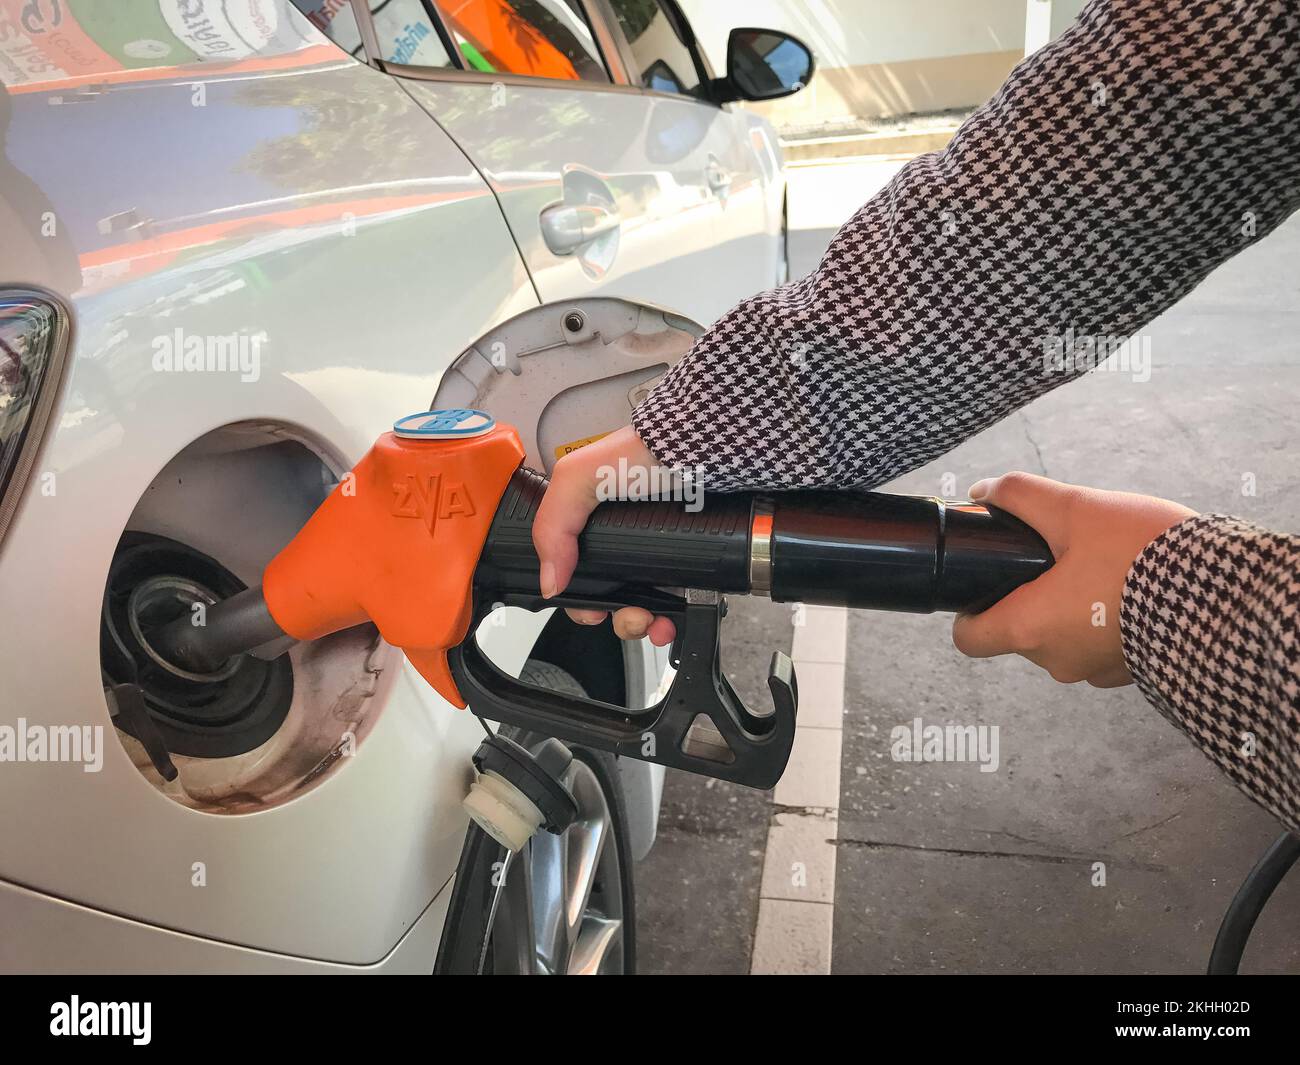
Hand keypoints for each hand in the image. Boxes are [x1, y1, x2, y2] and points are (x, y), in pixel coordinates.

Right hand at [532, 425, 676, 645]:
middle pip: (611, 599)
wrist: (704, 452)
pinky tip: (671, 623)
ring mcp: (658, 554)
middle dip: (617, 619)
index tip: (591, 612)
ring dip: (642, 625)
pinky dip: (671, 621)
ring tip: (653, 622)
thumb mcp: (581, 477)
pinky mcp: (689, 563)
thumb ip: (554, 524)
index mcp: (591, 526)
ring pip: (643, 608)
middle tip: (630, 616)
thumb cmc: (646, 452)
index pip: (575, 574)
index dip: (580, 600)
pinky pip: (677, 605)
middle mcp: (623, 542)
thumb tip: (550, 582)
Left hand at [951, 472, 1195, 686]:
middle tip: (1061, 556)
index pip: (969, 639)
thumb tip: (982, 493)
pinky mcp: (1133, 671)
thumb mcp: (1074, 509)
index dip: (970, 609)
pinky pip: (1101, 644)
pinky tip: (1131, 586)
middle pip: (1019, 631)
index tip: (989, 580)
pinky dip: (1106, 619)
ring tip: (1103, 566)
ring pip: (1062, 637)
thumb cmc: (1143, 554)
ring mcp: (1097, 672)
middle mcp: (1057, 662)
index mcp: (1030, 630)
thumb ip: (1020, 497)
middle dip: (1031, 594)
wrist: (1229, 596)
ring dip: (1071, 605)